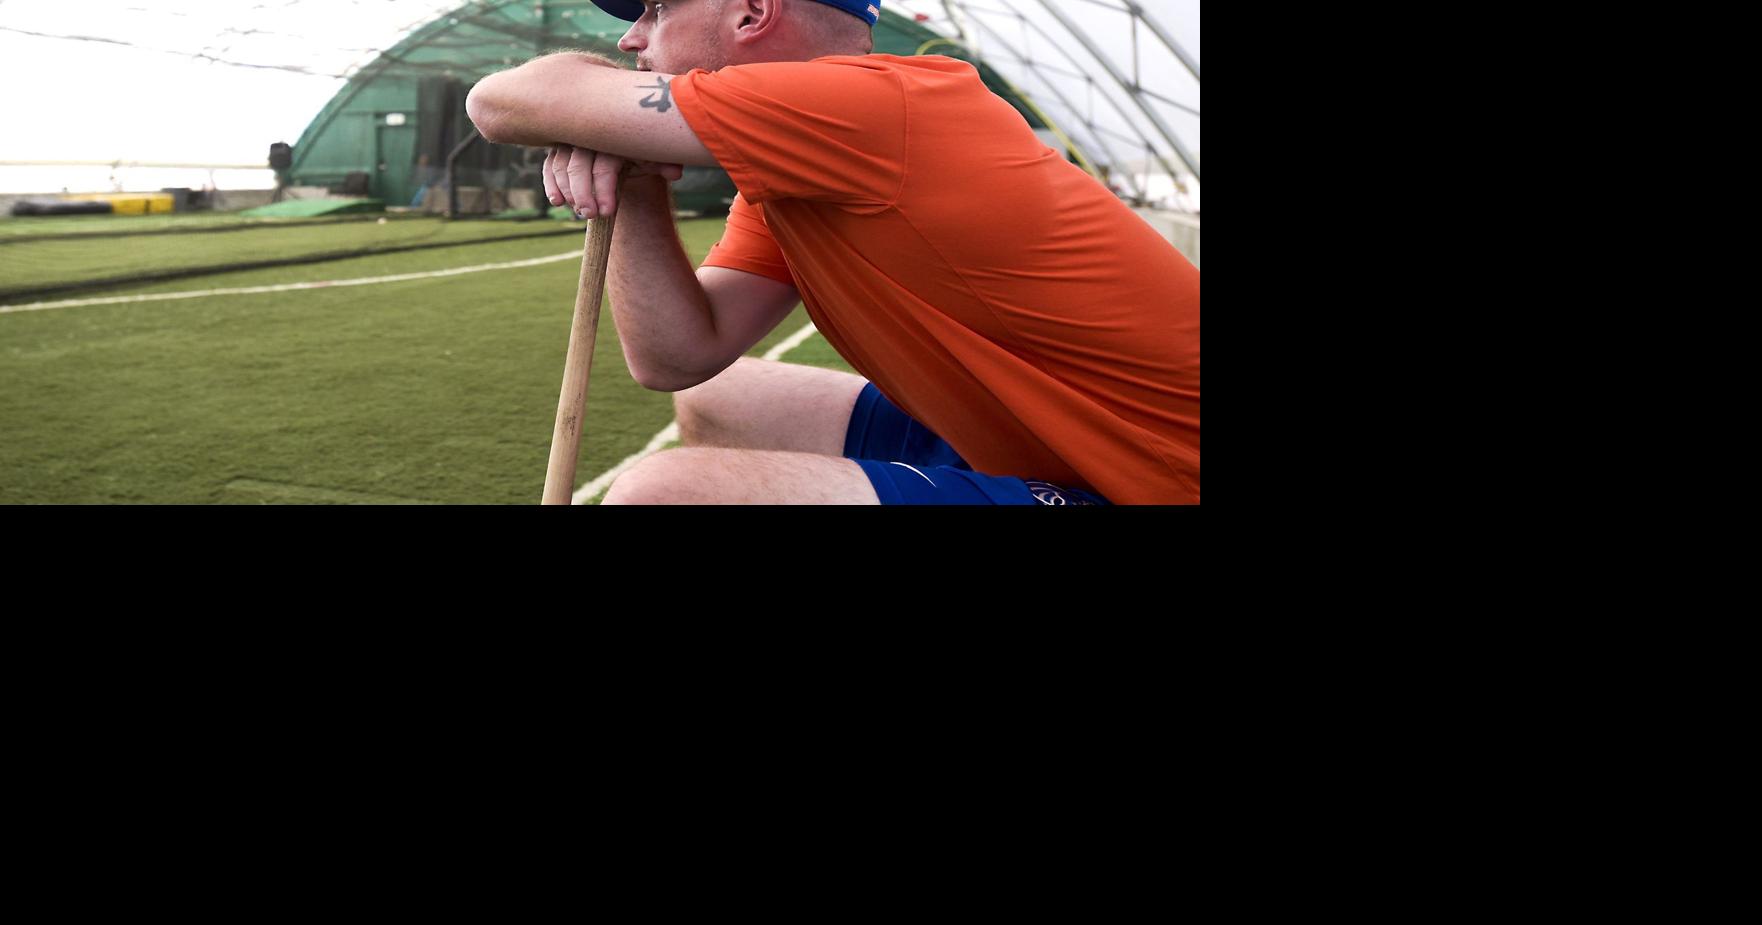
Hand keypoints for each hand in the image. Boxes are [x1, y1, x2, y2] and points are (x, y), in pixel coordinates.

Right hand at [544, 144, 683, 218]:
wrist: (625, 144)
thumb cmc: (642, 152)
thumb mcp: (653, 156)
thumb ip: (663, 163)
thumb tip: (675, 172)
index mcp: (613, 136)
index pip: (604, 164)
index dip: (604, 190)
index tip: (608, 212)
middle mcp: (589, 135)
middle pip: (578, 165)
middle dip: (582, 194)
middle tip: (590, 216)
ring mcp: (572, 141)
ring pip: (561, 165)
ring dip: (566, 191)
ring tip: (579, 213)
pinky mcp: (560, 150)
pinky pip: (550, 165)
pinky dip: (550, 183)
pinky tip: (557, 202)